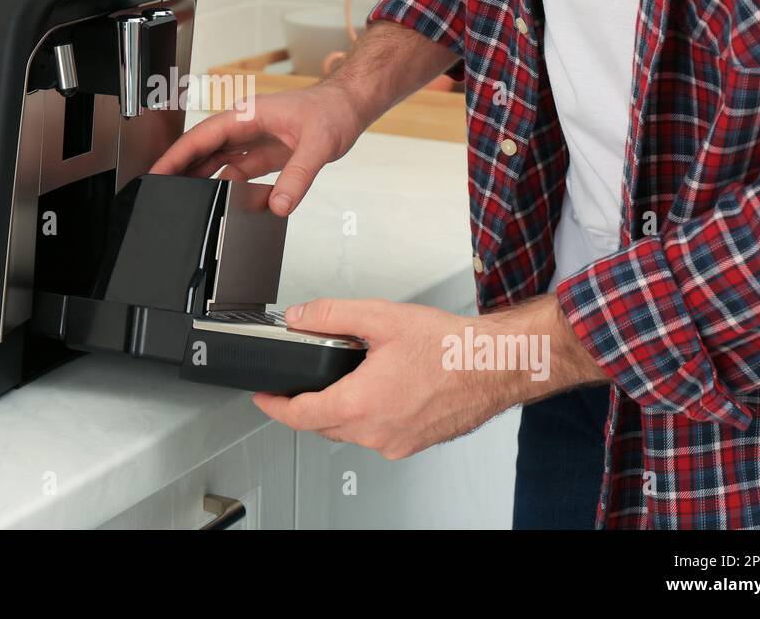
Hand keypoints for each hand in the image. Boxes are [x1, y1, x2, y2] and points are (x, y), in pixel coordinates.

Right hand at [149, 83, 366, 215]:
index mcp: (248, 115)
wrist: (350, 106)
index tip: (157, 171)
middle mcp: (245, 127)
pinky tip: (223, 201)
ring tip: (181, 200)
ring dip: (200, 178)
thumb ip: (297, 177)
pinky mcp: (264, 153)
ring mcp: (253, 140)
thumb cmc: (333, 111)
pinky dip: (227, 186)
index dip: (176, 154)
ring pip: (216, 161)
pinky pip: (237, 171)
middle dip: (179, 169)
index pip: (202, 136)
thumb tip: (278, 204)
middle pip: (202, 149)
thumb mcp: (318, 145)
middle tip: (158, 191)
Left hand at [252, 295, 607, 458]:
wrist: (496, 364)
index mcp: (361, 403)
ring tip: (351, 375)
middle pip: (322, 424)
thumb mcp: (380, 317)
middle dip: (308, 403)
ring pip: (351, 430)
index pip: (299, 415)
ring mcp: (396, 443)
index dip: (274, 405)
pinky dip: (370, 414)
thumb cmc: (450, 346)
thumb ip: (331, 316)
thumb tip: (299, 317)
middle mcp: (376, 432)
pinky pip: (378, 434)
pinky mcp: (414, 443)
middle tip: (303, 380)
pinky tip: (383, 388)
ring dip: (342, 408)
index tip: (263, 397)